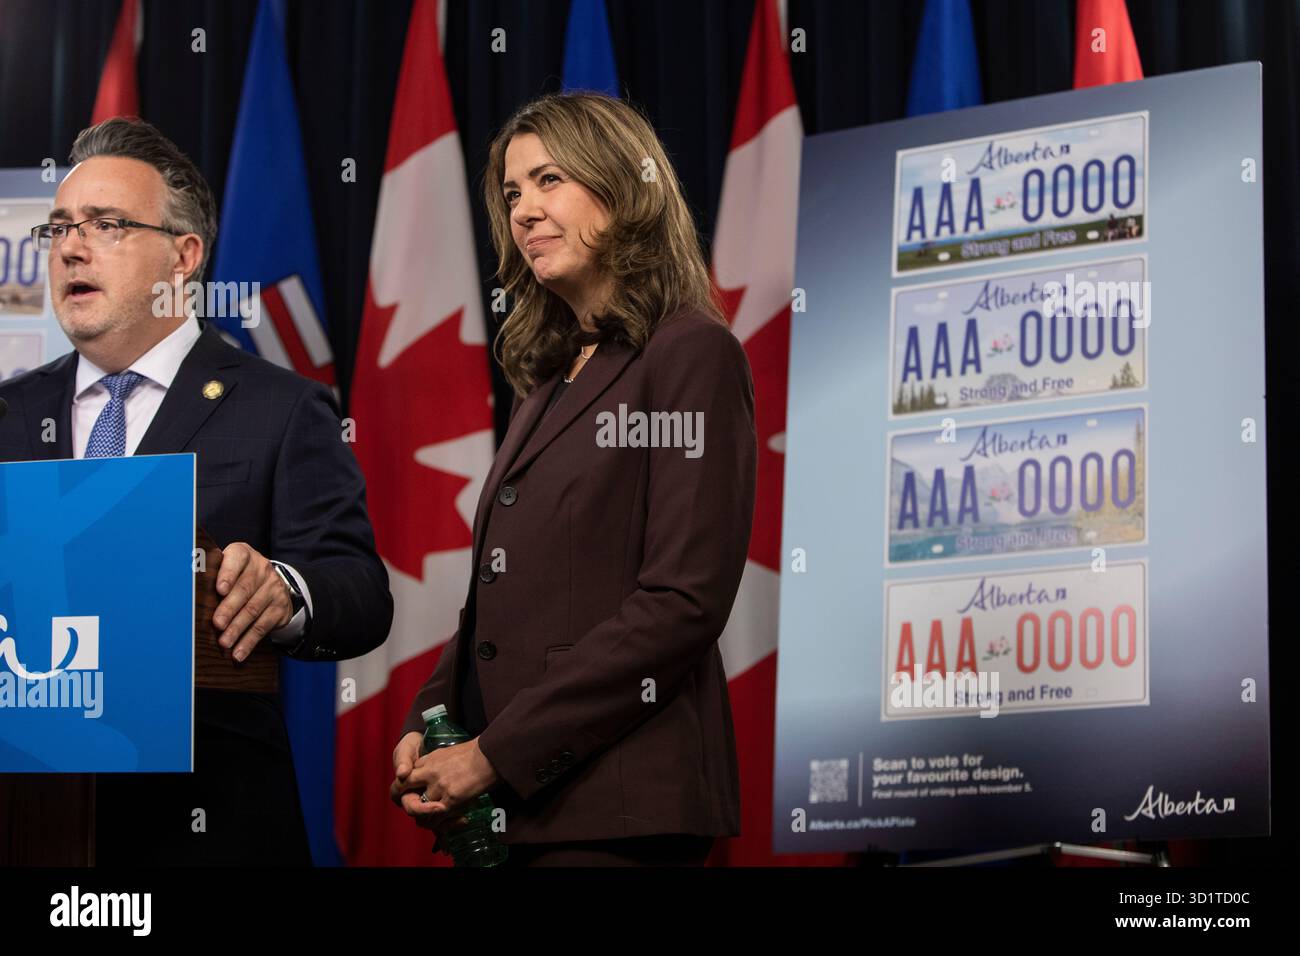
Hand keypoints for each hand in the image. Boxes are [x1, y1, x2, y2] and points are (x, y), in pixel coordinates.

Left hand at [212, 542, 294, 661]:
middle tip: (217, 623)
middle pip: (244, 589)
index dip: (228, 574)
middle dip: (229, 608)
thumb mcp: (227, 569)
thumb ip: (211, 575)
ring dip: (237, 628)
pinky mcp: (280, 607)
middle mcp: (261, 568)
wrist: (272, 584)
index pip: (237, 559)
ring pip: (253, 610)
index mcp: (243, 555)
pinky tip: (239, 652)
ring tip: (224, 642)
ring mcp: (273, 587)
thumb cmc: (238, 577)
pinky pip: (263, 626)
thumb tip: (185, 595)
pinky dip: (249, 641)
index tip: (220, 590)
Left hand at [390, 734, 500, 836]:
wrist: (491, 755)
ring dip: (423, 817)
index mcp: (428, 760)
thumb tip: (430, 772)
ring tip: (434, 820)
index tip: (412, 794)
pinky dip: (440, 823)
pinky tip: (449, 821)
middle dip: (404, 800)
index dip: (406, 787)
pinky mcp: (450, 799)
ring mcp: (438, 787)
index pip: (406, 776)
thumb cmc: (476, 752)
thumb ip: (435, 762)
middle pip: (402, 790)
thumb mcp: (448, 751)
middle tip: (414, 809)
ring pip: (418, 808)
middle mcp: (429, 773)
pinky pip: (436, 817)